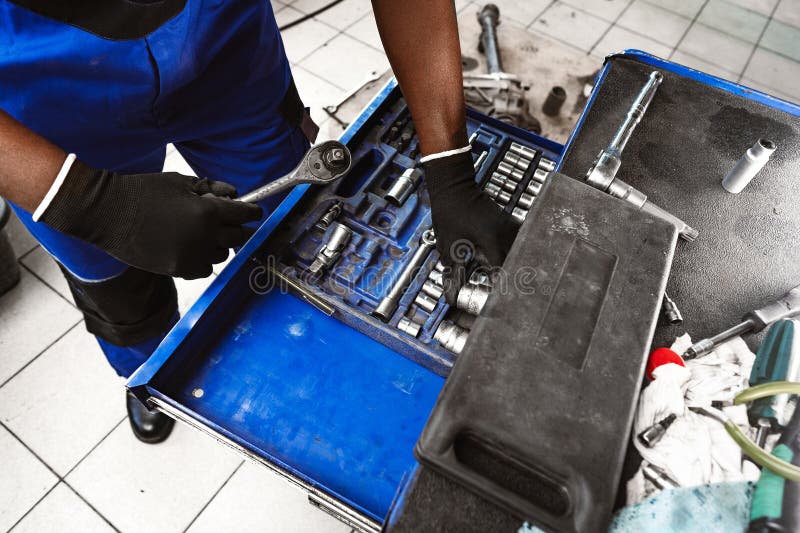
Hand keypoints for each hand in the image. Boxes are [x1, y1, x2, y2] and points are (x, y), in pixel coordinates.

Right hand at [38, 159, 261, 278]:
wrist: (108, 212)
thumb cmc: (143, 191)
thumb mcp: (180, 182)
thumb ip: (212, 188)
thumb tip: (235, 194)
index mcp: (208, 212)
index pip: (246, 215)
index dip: (252, 212)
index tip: (253, 211)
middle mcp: (204, 236)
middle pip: (239, 237)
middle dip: (238, 227)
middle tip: (231, 221)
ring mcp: (192, 255)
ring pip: (222, 254)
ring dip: (219, 244)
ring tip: (203, 232)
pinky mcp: (178, 269)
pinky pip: (204, 268)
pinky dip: (203, 259)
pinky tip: (191, 246)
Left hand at [422, 149, 517, 302]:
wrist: (454, 186)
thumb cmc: (449, 213)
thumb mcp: (448, 246)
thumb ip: (452, 272)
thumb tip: (451, 295)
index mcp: (491, 240)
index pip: (504, 272)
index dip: (505, 289)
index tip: (503, 302)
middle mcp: (506, 233)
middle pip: (520, 263)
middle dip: (518, 281)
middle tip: (517, 298)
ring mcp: (511, 227)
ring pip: (524, 253)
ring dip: (521, 268)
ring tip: (522, 285)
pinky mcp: (511, 224)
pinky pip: (521, 243)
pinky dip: (520, 255)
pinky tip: (517, 265)